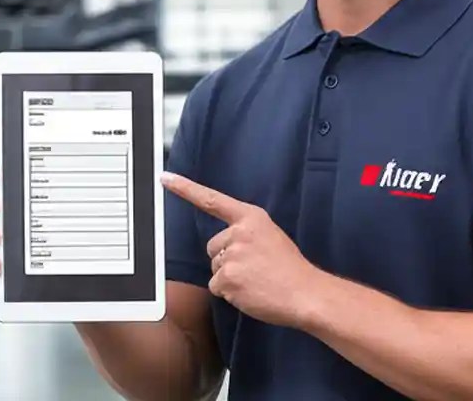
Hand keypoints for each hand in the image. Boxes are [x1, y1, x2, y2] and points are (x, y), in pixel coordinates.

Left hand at [162, 171, 318, 327]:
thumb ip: (246, 234)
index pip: (212, 200)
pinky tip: (251, 293)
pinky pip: (217, 287)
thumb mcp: (270, 236)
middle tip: (253, 269)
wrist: (306, 293)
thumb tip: (226, 247)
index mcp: (250, 217)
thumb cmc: (291, 269)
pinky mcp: (227, 278)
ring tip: (256, 281)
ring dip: (229, 279)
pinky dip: (230, 294)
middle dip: (225, 260)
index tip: (165, 178)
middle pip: (212, 247)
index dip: (186, 189)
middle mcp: (238, 232)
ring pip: (215, 269)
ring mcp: (231, 255)